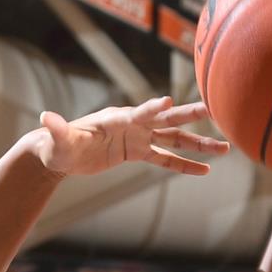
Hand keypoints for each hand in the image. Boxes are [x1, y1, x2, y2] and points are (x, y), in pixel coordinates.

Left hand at [32, 97, 228, 177]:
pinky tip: (205, 170)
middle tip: (213, 110)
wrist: (60, 153)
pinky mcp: (138, 152)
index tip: (168, 101)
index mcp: (116, 119)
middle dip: (189, 115)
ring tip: (225, 148)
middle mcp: (132, 124)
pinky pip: (165, 159)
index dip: (151, 108)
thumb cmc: (58, 145)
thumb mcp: (58, 140)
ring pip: (174, 139)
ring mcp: (138, 138)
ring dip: (198, 143)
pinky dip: (184, 165)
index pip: (138, 112)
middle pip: (166, 119)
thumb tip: (45, 117)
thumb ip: (57, 129)